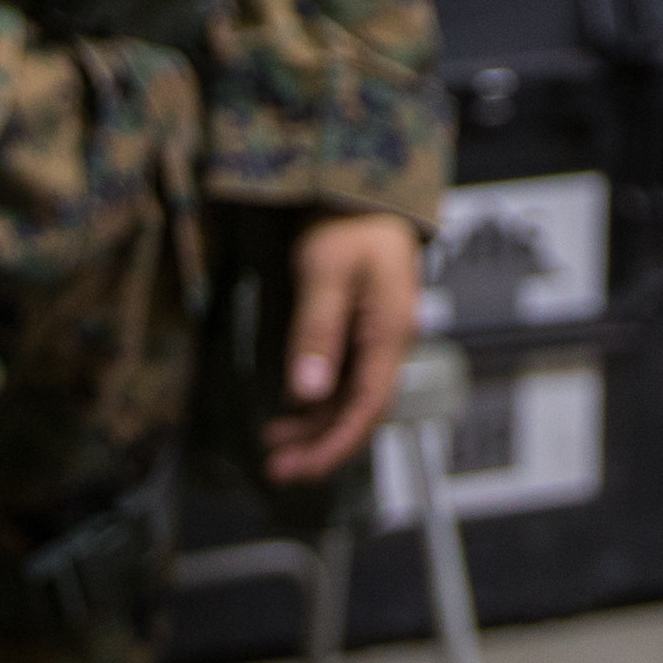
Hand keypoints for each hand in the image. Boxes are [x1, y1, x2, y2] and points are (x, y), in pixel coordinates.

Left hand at [258, 209, 423, 486]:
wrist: (364, 193)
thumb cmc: (348, 224)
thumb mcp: (324, 274)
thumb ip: (317, 333)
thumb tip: (308, 392)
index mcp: (390, 332)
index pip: (369, 406)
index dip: (336, 444)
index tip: (302, 467)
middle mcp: (389, 343)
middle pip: (360, 411)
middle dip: (320, 445)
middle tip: (276, 469)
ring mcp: (377, 339)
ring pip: (350, 398)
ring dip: (315, 426)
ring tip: (273, 446)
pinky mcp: (363, 332)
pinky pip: (345, 380)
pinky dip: (318, 402)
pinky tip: (291, 411)